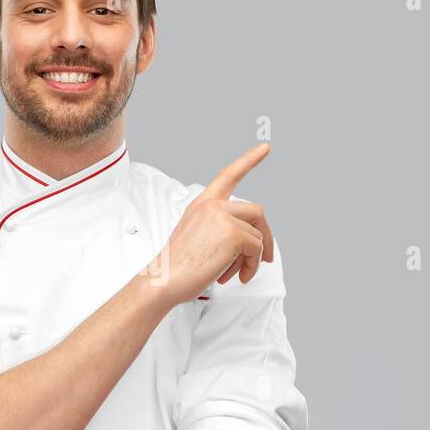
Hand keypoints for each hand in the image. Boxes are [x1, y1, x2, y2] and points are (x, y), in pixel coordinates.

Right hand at [153, 143, 275, 304]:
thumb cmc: (178, 267)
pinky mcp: (233, 233)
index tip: (264, 148)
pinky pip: (257, 249)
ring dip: (253, 258)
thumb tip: (251, 243)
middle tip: (266, 258)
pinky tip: (236, 276)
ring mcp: (223, 217)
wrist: (164, 280)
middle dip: (265, 236)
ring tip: (239, 274)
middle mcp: (212, 206)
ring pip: (257, 234)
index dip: (248, 160)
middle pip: (256, 212)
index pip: (228, 176)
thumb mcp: (198, 238)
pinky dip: (252, 265)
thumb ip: (221, 231)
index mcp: (202, 205)